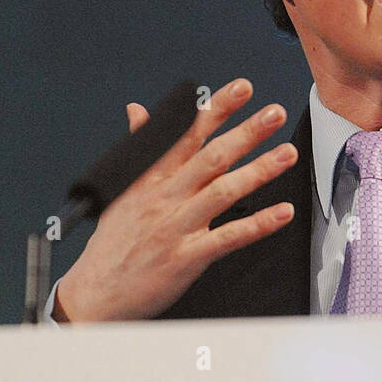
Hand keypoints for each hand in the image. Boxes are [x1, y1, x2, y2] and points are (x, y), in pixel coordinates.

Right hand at [54, 79, 296, 321]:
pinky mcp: (187, 257)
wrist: (94, 292)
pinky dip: (258, 225)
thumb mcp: (119, 188)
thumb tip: (137, 110)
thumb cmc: (112, 242)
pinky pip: (228, 238)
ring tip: (287, 153)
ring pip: (224, 192)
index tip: (241, 88)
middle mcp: (167, 197)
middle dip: (246, 132)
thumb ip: (139, 148)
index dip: (216, 109)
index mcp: (152, 178)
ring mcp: (178, 227)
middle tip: (274, 113)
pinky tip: (282, 213)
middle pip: (212, 157)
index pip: (188, 134)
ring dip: (258, 171)